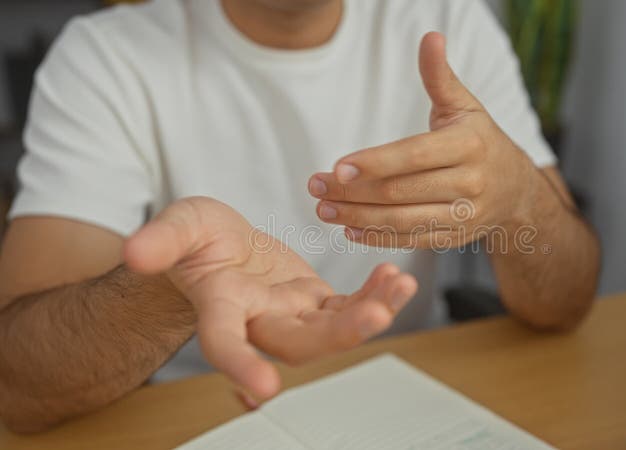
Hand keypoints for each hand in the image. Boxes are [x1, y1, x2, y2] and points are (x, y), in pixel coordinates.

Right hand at [122, 197, 416, 399]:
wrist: (219, 250)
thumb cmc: (195, 243)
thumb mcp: (177, 227)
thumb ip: (161, 241)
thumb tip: (135, 252)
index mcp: (220, 307)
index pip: (224, 342)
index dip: (240, 366)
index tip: (263, 388)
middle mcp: (259, 321)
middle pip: (299, 343)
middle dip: (339, 335)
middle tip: (375, 317)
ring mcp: (292, 314)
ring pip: (333, 329)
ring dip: (370, 313)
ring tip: (401, 286)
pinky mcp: (316, 301)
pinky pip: (350, 305)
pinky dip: (375, 296)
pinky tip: (397, 278)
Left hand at [307, 32, 535, 248]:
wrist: (518, 190)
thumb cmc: (480, 140)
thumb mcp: (465, 106)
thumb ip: (440, 76)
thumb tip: (430, 38)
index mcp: (469, 146)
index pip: (413, 156)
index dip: (374, 163)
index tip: (337, 166)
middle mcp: (469, 183)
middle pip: (400, 191)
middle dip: (352, 191)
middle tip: (316, 186)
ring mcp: (463, 215)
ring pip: (402, 221)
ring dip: (358, 218)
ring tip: (324, 209)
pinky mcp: (455, 238)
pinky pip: (411, 240)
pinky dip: (378, 237)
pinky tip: (349, 229)